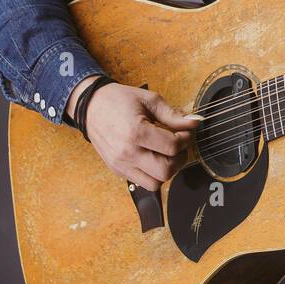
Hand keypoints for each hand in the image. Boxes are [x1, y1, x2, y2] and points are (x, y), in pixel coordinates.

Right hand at [70, 79, 199, 190]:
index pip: (173, 147)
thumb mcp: (149, 100)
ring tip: (167, 153)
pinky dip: (153, 174)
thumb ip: (173, 114)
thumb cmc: (119, 100)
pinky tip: (154, 157)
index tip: (186, 131)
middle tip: (180, 144)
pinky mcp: (117, 170)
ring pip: (156, 182)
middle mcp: (127, 153)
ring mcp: (121, 164)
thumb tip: (194, 123)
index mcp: (136, 132)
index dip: (187, 139)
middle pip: (166, 170)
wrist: (90, 106)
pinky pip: (142, 183)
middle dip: (180, 158)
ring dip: (167, 169)